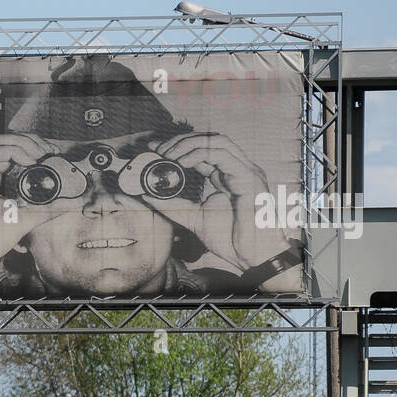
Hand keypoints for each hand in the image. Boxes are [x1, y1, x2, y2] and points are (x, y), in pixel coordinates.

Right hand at [0, 132, 72, 295]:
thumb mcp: (23, 221)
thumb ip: (46, 210)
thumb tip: (73, 203)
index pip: (7, 150)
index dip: (30, 147)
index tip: (51, 155)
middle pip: (2, 140)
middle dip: (28, 140)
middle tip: (50, 151)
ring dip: (21, 142)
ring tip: (41, 153)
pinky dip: (12, 151)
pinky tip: (29, 160)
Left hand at [149, 133, 294, 277]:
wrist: (250, 257)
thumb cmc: (230, 239)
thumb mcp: (193, 218)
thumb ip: (172, 206)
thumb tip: (147, 196)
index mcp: (226, 176)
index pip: (202, 151)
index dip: (179, 146)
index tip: (155, 148)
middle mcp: (237, 169)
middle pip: (209, 140)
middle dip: (181, 140)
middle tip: (159, 148)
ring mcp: (245, 171)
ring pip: (217, 141)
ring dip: (189, 144)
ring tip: (168, 154)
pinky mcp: (249, 177)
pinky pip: (223, 155)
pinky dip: (201, 154)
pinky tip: (183, 162)